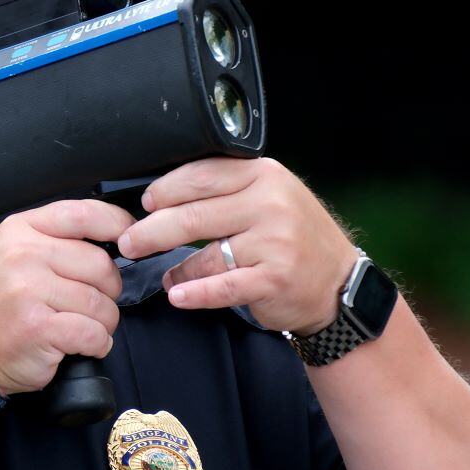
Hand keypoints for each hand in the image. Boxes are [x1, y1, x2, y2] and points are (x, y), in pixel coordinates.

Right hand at [0, 199, 135, 395]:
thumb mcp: (12, 255)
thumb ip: (55, 241)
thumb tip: (116, 236)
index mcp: (20, 229)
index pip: (83, 214)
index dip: (118, 225)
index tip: (130, 240)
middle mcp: (23, 254)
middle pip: (100, 264)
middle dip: (108, 290)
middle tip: (91, 304)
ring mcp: (29, 290)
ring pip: (101, 303)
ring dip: (103, 322)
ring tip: (81, 328)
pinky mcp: (38, 327)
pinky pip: (94, 332)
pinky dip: (97, 344)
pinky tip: (81, 345)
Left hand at [116, 157, 359, 335]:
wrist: (340, 283)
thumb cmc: (295, 237)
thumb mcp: (270, 196)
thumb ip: (228, 189)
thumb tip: (164, 195)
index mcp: (264, 175)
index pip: (201, 176)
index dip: (165, 190)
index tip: (145, 204)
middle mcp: (270, 204)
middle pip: (194, 214)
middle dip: (152, 231)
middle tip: (129, 242)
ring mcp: (274, 243)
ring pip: (205, 254)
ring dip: (175, 268)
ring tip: (165, 276)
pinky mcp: (273, 279)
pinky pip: (221, 286)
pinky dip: (194, 292)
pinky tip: (178, 295)